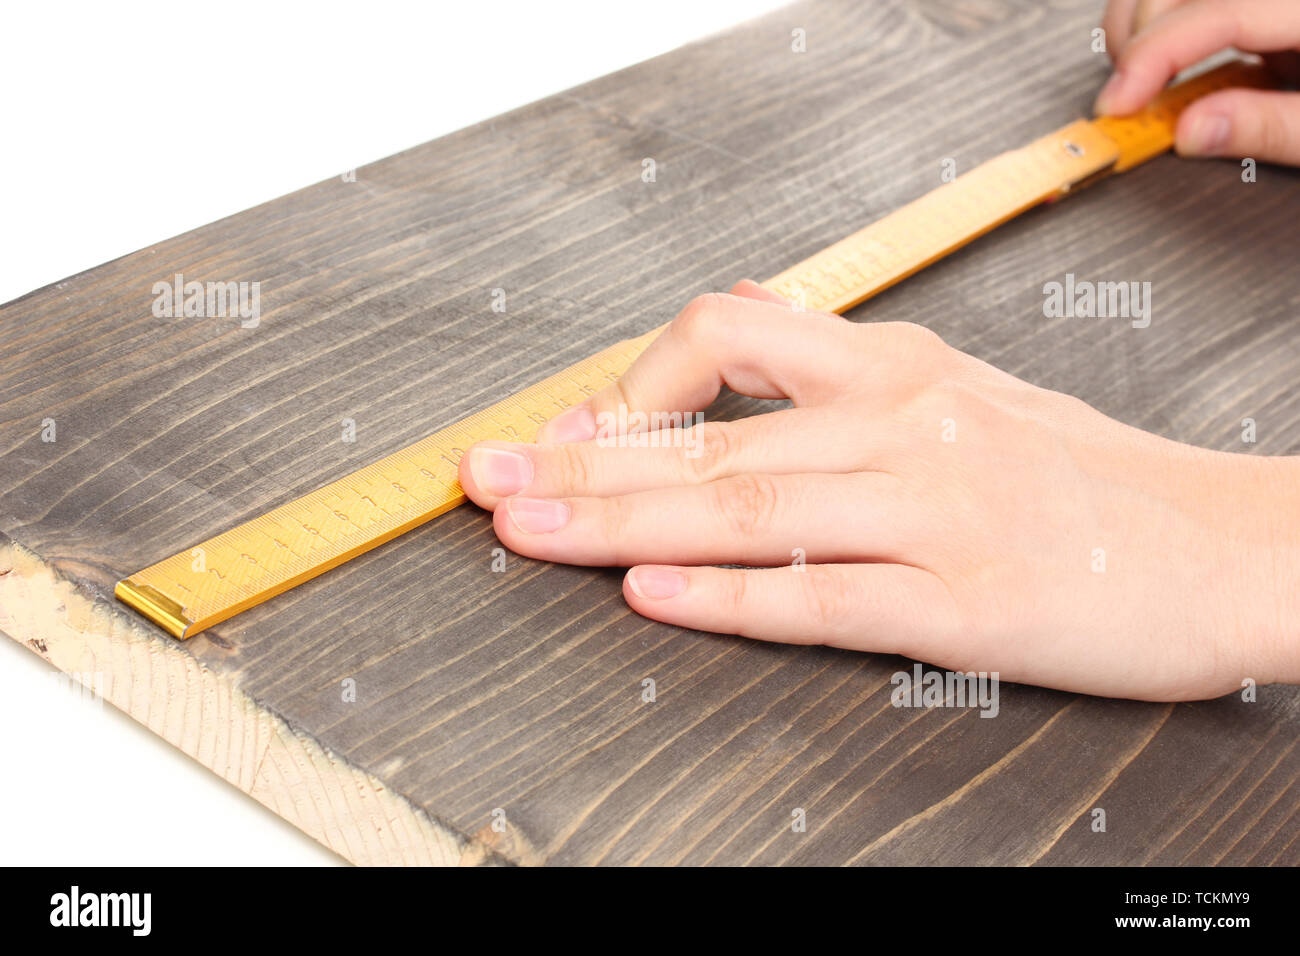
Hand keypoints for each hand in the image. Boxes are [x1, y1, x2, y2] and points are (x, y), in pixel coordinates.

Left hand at [460, 284, 1299, 700]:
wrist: (1228, 542)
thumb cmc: (1088, 480)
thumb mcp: (965, 398)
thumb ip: (846, 390)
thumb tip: (735, 375)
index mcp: (900, 368)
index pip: (735, 336)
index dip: (635, 383)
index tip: (568, 429)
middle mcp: (906, 424)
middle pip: (712, 437)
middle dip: (584, 463)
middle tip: (489, 478)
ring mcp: (934, 513)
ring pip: (748, 508)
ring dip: (623, 523)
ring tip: (530, 534)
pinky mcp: (965, 603)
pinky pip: (824, 597)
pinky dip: (731, 599)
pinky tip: (656, 598)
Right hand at [1096, 0, 1299, 163]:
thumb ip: (1268, 128)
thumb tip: (1191, 131)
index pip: (1217, 11)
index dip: (1154, 56)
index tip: (1119, 105)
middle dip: (1138, 37)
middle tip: (1126, 98)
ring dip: (1139, 29)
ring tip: (1139, 81)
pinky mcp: (1258, 7)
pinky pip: (1187, 4)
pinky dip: (1159, 27)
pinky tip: (1164, 65)